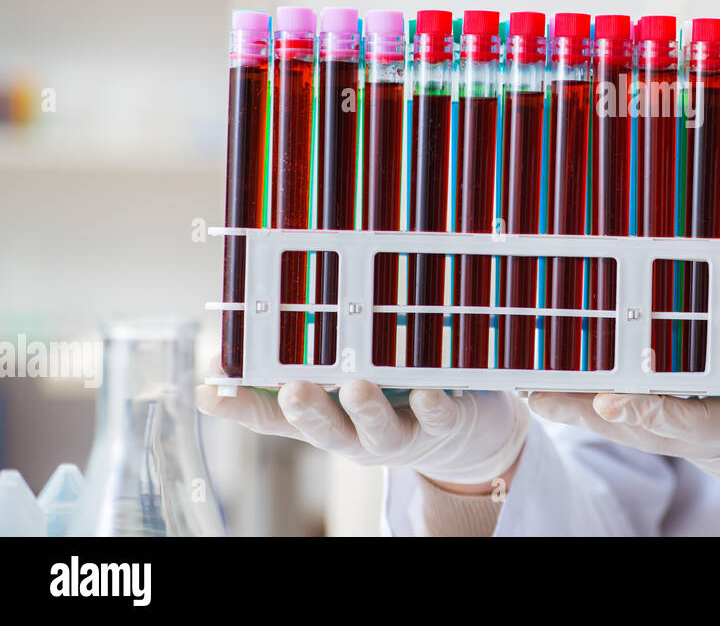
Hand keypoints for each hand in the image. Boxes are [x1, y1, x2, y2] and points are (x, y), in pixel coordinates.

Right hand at [195, 356, 528, 486]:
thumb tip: (247, 329)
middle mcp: (357, 433)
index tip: (211, 389)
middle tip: (292, 389)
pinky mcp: (443, 425)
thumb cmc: (393, 394)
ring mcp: (401, 433)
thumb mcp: (345, 379)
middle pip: (325, 429)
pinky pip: (438, 417)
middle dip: (308, 410)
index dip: (242, 407)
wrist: (465, 434)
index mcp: (327, 419)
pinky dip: (432, 404)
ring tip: (358, 387)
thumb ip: (304, 358)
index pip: (274, 418)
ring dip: (366, 409)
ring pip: (379, 430)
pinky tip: (426, 390)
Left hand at [527, 329, 719, 477]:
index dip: (652, 413)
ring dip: (591, 415)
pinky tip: (578, 390)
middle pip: (653, 434)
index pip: (697, 424)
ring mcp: (712, 449)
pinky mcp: (704, 439)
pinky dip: (615, 411)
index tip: (608, 401)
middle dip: (595, 415)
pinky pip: (654, 428)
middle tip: (544, 394)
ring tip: (541, 392)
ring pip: (644, 435)